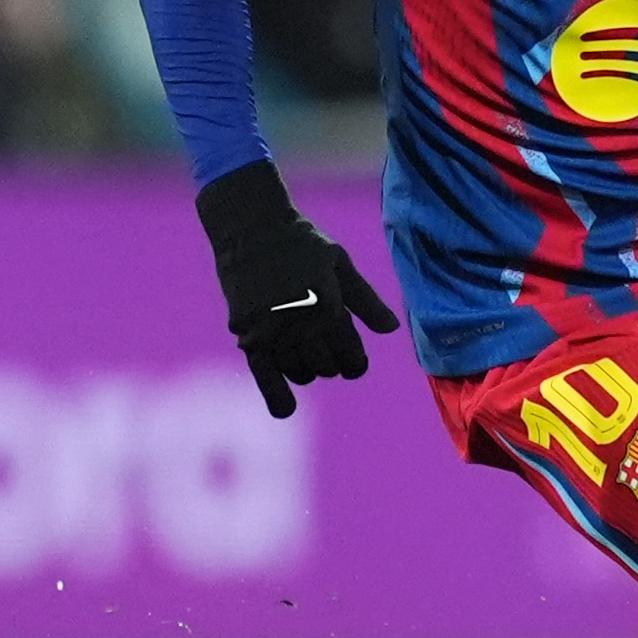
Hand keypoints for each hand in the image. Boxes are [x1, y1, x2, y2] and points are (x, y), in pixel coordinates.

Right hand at [194, 159, 402, 416]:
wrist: (250, 227)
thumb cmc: (301, 243)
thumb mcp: (340, 264)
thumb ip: (366, 300)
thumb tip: (391, 330)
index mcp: (329, 307)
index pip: (350, 356)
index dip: (356, 364)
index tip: (354, 362)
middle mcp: (300, 325)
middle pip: (326, 367)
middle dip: (333, 364)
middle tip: (329, 349)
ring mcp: (272, 331)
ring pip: (299, 372)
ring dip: (308, 370)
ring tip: (308, 354)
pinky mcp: (247, 333)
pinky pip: (263, 372)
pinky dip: (275, 393)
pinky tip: (286, 410)